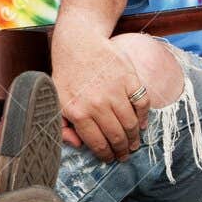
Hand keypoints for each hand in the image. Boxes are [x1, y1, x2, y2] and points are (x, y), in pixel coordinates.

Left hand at [52, 24, 151, 162]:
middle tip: (124, 156)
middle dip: (121, 151)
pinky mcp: (130, 78)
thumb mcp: (57, 99)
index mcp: (78, 111)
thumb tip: (78, 145)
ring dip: (134, 138)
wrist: (80, 42)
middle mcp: (97, 103)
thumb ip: (63, 125)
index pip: (97, 143)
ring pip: (130, 124)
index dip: (106, 155)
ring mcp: (115, 90)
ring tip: (133, 144)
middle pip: (116, 136)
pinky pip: (142, 104)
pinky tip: (141, 124)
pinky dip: (144, 117)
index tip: (110, 159)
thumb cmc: (67, 73)